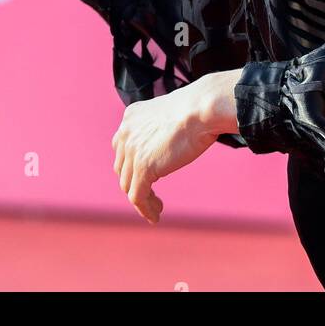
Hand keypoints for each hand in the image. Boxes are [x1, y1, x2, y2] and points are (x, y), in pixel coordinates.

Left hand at [112, 79, 227, 223]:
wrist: (201, 109)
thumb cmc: (196, 110)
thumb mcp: (170, 116)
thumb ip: (160, 129)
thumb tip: (165, 146)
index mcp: (131, 117)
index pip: (123, 148)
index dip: (132, 166)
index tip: (146, 177)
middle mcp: (126, 133)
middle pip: (123, 168)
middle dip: (135, 183)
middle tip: (151, 195)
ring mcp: (132, 150)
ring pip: (128, 185)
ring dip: (141, 199)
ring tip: (156, 208)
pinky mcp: (143, 167)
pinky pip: (137, 197)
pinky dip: (145, 209)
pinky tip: (155, 216)